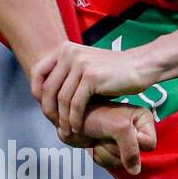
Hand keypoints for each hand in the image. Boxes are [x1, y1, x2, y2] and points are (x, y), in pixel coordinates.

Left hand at [33, 41, 153, 134]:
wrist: (141, 66)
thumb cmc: (112, 72)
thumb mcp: (84, 66)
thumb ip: (66, 75)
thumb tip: (44, 94)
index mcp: (64, 48)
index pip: (38, 71)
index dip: (36, 92)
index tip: (42, 107)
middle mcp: (69, 53)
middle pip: (48, 88)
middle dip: (48, 109)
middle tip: (54, 124)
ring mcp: (80, 64)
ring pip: (61, 98)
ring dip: (62, 118)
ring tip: (66, 130)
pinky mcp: (92, 76)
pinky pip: (76, 103)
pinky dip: (74, 119)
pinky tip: (77, 128)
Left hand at [59, 101, 156, 174]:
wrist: (68, 117)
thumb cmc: (94, 114)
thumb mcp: (118, 127)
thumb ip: (131, 147)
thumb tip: (135, 171)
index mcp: (143, 119)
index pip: (149, 144)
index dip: (134, 143)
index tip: (121, 129)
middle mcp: (136, 130)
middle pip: (135, 157)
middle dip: (116, 148)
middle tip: (105, 133)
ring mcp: (122, 142)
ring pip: (122, 163)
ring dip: (106, 152)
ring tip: (98, 137)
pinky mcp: (110, 150)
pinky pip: (110, 164)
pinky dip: (99, 156)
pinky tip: (93, 144)